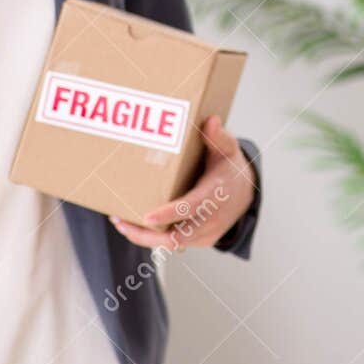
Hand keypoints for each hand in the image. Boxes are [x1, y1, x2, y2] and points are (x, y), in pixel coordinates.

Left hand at [111, 116, 254, 250]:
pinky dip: (153, 238)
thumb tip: (212, 120)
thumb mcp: (227, 149)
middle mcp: (212, 218)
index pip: (192, 207)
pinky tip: (133, 226)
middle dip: (146, 232)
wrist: (245, 193)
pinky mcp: (200, 241)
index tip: (147, 217)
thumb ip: (218, 136)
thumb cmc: (229, 167)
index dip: (170, 214)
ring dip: (144, 237)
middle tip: (118, 219)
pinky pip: (174, 243)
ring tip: (119, 222)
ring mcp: (207, 233)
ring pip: (172, 243)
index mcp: (217, 193)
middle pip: (176, 234)